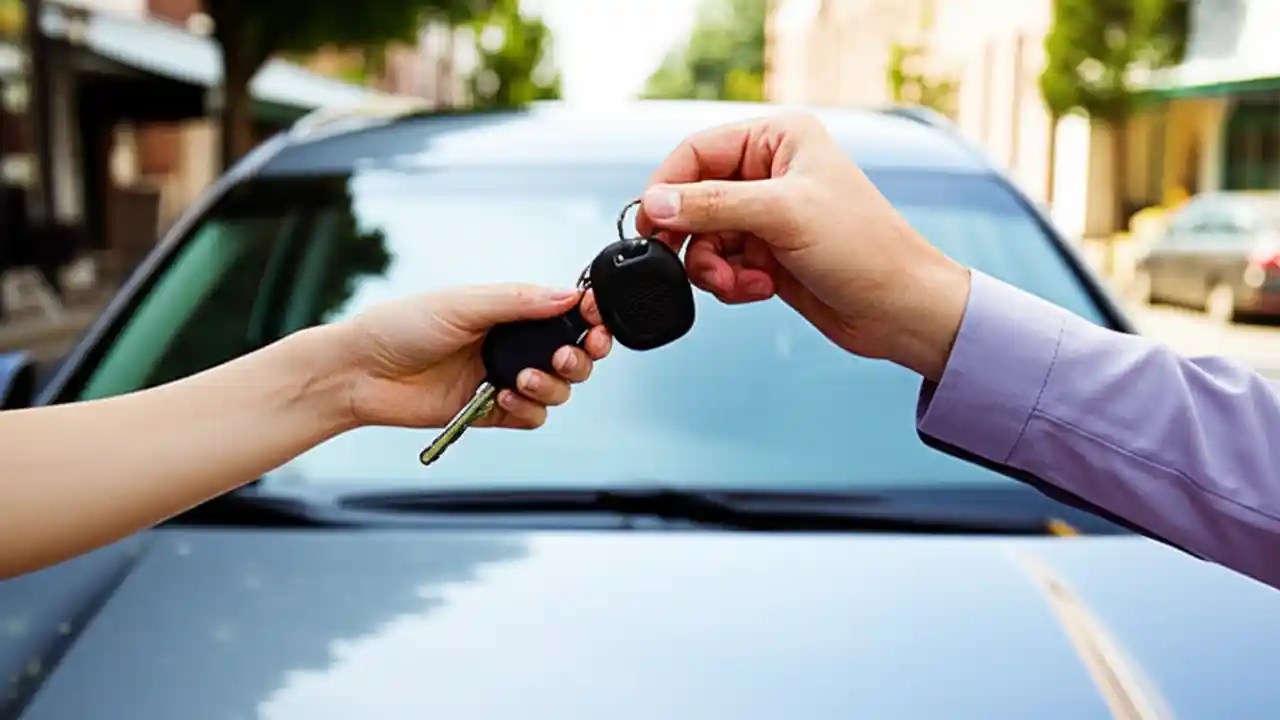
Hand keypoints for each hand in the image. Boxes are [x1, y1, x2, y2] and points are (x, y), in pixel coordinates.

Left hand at [339, 284, 612, 428]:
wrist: (360, 372)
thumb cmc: (401, 327)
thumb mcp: (463, 304)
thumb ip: (518, 301)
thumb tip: (569, 295)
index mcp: (508, 311)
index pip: (565, 314)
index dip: (589, 318)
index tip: (595, 320)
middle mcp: (511, 344)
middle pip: (572, 354)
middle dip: (580, 357)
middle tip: (564, 357)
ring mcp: (503, 378)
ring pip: (557, 389)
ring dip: (551, 386)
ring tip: (521, 380)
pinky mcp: (490, 412)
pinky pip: (531, 417)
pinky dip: (527, 411)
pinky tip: (504, 400)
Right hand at [636, 113, 970, 380]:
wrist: (899, 309)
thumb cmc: (862, 248)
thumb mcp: (782, 216)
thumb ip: (713, 205)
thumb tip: (655, 201)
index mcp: (779, 139)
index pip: (697, 151)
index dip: (667, 187)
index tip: (650, 224)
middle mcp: (770, 171)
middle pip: (694, 198)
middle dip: (691, 236)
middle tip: (683, 262)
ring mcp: (768, 215)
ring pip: (704, 237)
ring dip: (713, 266)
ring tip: (739, 283)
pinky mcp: (768, 254)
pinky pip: (722, 264)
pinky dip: (732, 281)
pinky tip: (760, 289)